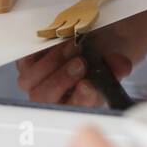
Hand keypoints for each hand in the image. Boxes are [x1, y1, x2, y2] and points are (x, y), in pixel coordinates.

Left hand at [16, 40, 132, 108]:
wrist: (91, 37)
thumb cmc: (101, 54)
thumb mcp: (113, 60)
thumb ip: (117, 67)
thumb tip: (120, 67)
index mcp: (75, 104)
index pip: (72, 109)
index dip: (79, 100)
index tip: (88, 85)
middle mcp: (52, 97)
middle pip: (44, 98)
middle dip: (62, 80)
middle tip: (81, 63)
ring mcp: (36, 81)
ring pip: (30, 81)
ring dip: (53, 63)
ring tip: (74, 47)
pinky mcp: (27, 62)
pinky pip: (26, 60)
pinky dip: (41, 51)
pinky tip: (58, 41)